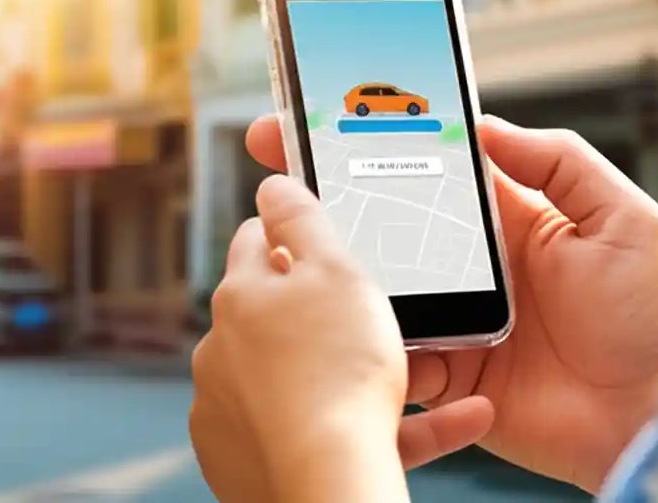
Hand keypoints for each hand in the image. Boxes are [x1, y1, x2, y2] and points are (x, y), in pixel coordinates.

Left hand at [189, 175, 493, 502]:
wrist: (329, 479)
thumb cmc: (339, 370)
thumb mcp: (336, 272)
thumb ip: (304, 221)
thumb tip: (271, 184)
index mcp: (240, 295)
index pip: (256, 242)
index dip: (294, 236)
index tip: (328, 242)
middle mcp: (220, 350)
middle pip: (276, 314)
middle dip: (321, 313)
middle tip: (376, 316)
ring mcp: (229, 408)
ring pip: (299, 378)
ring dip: (349, 374)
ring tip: (424, 378)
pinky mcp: (244, 459)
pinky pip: (311, 433)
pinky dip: (359, 427)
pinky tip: (436, 424)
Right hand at [244, 115, 657, 492]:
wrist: (648, 415)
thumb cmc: (647, 317)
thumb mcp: (623, 218)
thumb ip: (560, 162)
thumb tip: (485, 126)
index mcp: (505, 221)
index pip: (428, 170)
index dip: (378, 141)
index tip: (325, 113)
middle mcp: (469, 265)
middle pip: (385, 220)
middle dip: (328, 189)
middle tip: (273, 155)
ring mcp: (451, 319)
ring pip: (375, 285)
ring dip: (337, 263)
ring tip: (292, 236)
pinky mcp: (442, 374)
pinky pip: (390, 353)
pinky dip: (365, 339)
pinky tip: (336, 314)